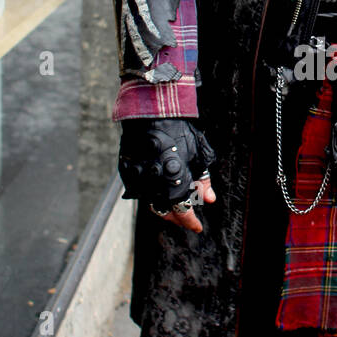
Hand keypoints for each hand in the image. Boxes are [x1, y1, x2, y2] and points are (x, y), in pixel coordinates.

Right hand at [118, 118, 216, 233]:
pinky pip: (139, 189)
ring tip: (174, 203)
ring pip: (150, 202)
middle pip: (165, 211)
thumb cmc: (180, 131)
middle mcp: (153, 186)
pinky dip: (150, 192)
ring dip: (163, 205)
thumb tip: (210, 199)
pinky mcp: (126, 172)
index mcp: (173, 183)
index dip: (190, 221)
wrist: (152, 110)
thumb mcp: (200, 155)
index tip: (197, 226)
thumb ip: (204, 181)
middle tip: (186, 216)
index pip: (182, 212)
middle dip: (177, 216)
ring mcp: (137, 179)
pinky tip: (159, 188)